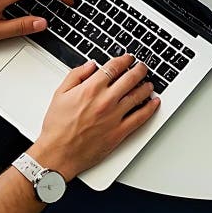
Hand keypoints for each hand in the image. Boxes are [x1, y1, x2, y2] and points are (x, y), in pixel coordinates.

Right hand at [31, 54, 159, 179]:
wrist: (57, 154)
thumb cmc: (57, 127)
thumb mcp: (60, 94)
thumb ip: (76, 75)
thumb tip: (91, 65)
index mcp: (91, 89)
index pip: (114, 67)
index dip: (125, 59)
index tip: (129, 58)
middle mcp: (105, 101)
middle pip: (131, 78)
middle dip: (139, 69)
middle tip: (142, 67)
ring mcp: (114, 116)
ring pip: (138, 95)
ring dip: (146, 86)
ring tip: (149, 83)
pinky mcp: (119, 132)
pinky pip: (140, 117)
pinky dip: (150, 108)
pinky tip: (154, 102)